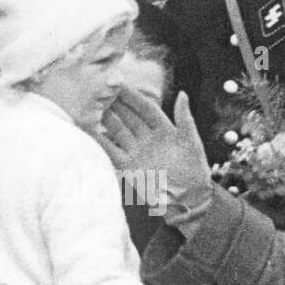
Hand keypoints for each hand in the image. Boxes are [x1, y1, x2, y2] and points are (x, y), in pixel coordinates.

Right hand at [98, 90, 211, 216]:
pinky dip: (100, 142)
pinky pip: (112, 151)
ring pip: (118, 131)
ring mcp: (137, 152)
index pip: (146, 108)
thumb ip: (185, 119)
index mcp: (165, 129)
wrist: (188, 201)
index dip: (133, 96)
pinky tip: (88, 132)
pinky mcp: (128, 167)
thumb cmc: (195, 172)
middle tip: (98, 90)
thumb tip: (182, 93)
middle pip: (128, 116)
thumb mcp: (192, 144)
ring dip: (104, 119)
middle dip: (114, 103)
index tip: (119, 83)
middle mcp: (148, 138)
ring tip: (89, 106)